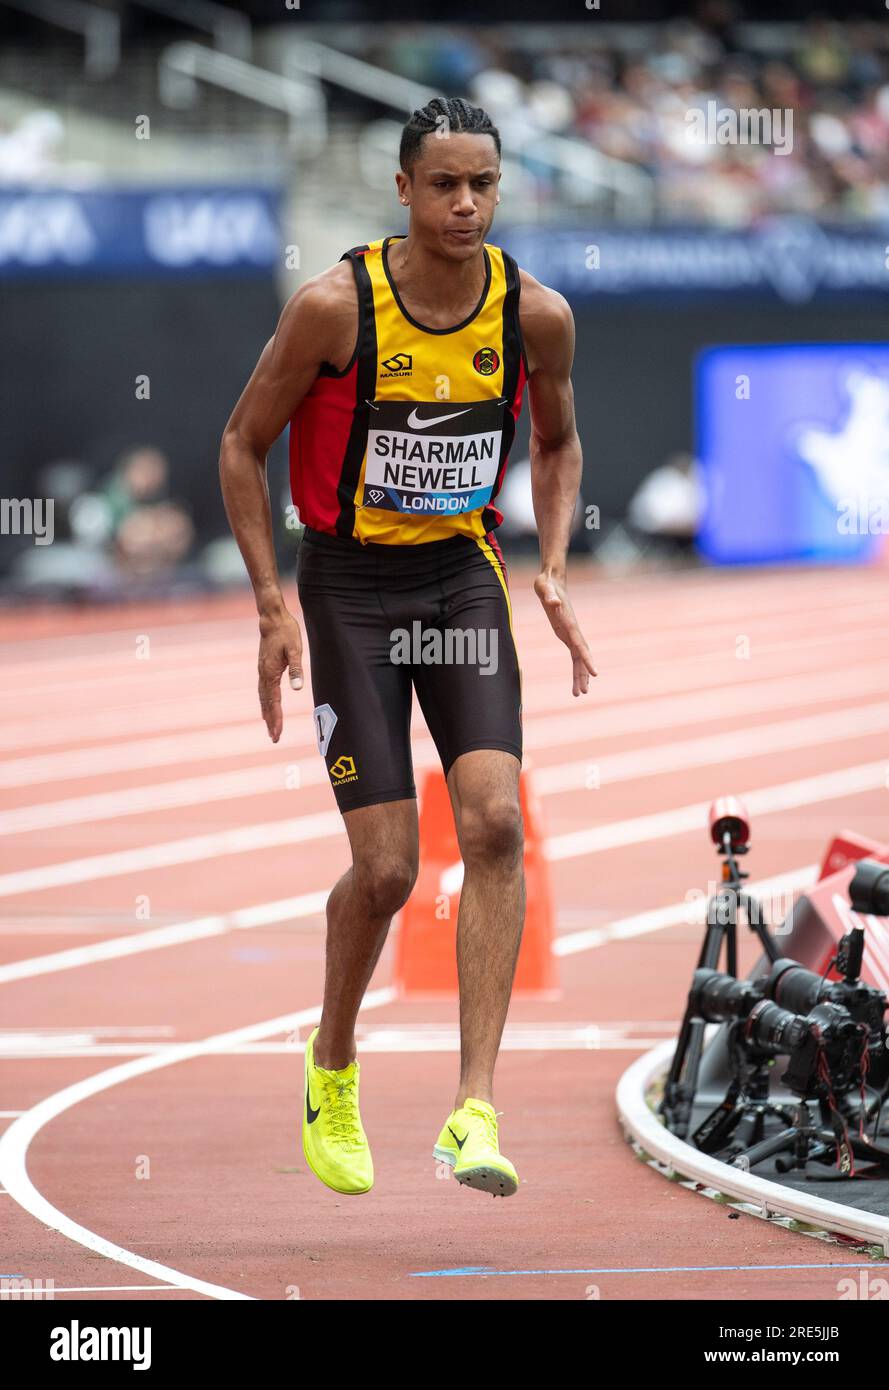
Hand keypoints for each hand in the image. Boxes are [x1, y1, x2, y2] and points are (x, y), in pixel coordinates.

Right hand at [257, 608, 303, 741]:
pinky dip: (265, 703)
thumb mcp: (296, 649)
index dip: (276, 718)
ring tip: (270, 728)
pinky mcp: (264, 668)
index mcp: (271, 672)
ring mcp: (262, 672)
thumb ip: (296, 669)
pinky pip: (263, 691)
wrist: (271, 619)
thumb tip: (297, 688)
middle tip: (274, 738)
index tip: (277, 732)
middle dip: (270, 721)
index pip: (274, 701)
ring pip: (263, 698)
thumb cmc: (286, 632)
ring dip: (267, 714)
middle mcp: (263, 675)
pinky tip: (267, 709)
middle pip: (266, 703)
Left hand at [533, 572, 596, 695]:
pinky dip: (575, 667)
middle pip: (581, 656)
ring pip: (578, 658)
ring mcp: (570, 633)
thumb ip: (549, 595)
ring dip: (580, 675)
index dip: (587, 659)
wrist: (551, 580)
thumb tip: (554, 602)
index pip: (580, 645)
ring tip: (578, 693)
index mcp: (569, 623)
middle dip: (583, 674)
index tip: (595, 673)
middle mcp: (572, 630)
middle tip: (583, 693)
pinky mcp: (565, 634)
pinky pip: (573, 654)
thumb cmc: (546, 584)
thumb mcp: (544, 588)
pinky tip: (575, 679)